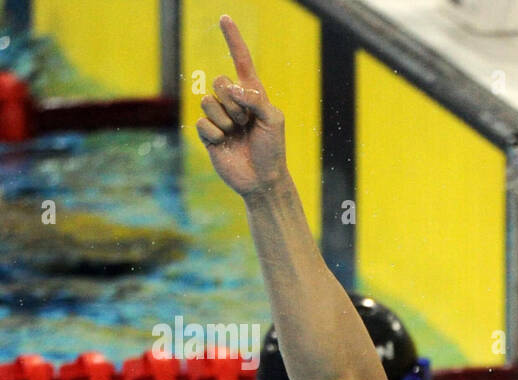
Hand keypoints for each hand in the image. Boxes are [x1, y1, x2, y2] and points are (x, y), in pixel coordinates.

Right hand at [195, 16, 287, 197]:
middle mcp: (233, 101)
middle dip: (234, 103)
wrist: (263, 180)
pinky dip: (215, 133)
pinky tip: (225, 144)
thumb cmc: (273, 150)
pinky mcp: (207, 132)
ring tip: (237, 134)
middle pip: (219, 81)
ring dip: (225, 119)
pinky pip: (202, 121)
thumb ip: (255, 99)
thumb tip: (230, 88)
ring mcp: (219, 116)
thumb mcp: (273, 120)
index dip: (233, 40)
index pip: (241, 60)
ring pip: (207, 100)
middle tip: (246, 123)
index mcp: (253, 94)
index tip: (225, 18)